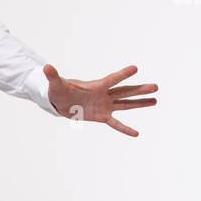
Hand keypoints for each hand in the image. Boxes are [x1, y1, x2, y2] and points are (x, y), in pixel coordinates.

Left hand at [43, 63, 157, 136]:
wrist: (60, 101)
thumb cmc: (59, 90)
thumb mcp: (56, 84)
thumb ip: (53, 76)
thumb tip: (45, 67)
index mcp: (96, 86)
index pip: (111, 79)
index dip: (122, 74)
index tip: (135, 68)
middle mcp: (104, 95)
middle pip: (125, 91)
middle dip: (139, 90)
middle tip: (155, 86)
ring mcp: (104, 105)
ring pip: (125, 104)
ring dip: (140, 103)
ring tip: (155, 100)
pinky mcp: (101, 116)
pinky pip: (115, 123)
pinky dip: (124, 128)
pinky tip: (136, 133)